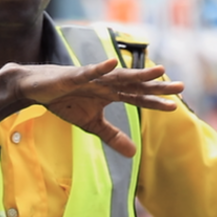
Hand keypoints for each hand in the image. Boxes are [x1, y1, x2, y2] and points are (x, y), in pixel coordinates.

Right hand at [7, 59, 183, 157]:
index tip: (176, 105)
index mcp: (110, 93)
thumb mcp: (91, 124)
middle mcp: (105, 82)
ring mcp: (91, 77)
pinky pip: (89, 71)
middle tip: (180, 86)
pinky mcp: (74, 75)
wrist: (36, 89)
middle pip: (135, 85)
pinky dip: (100, 68)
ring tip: (159, 70)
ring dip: (138, 74)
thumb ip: (112, 135)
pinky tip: (112, 62)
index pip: (137, 97)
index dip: (155, 101)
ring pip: (118, 75)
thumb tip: (134, 154)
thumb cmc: (65, 101)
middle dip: (156, 86)